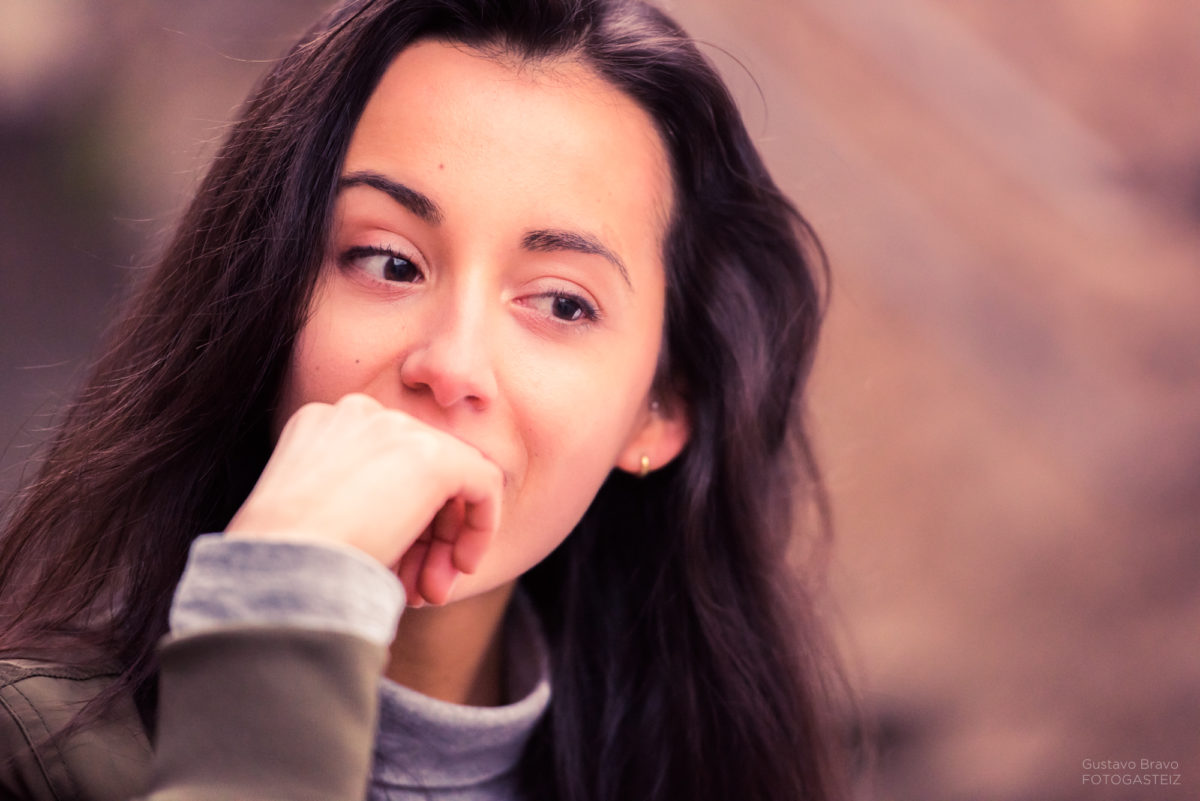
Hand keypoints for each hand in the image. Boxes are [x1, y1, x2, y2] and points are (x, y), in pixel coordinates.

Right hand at [226, 393, 501, 604]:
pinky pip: (483, 482)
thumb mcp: (313, 518)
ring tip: (430, 593)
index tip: (393, 567)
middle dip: (423, 536)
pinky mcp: (434, 456)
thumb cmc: (285, 559)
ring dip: (444, 541)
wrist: (282, 563)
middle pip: (417, 471)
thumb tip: (396, 535)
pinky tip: (460, 566)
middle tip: (419, 588)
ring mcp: (397, 429)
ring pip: (449, 479)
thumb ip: (355, 505)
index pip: (382, 466)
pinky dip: (480, 525)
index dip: (394, 521)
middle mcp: (360, 414)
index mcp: (322, 424)